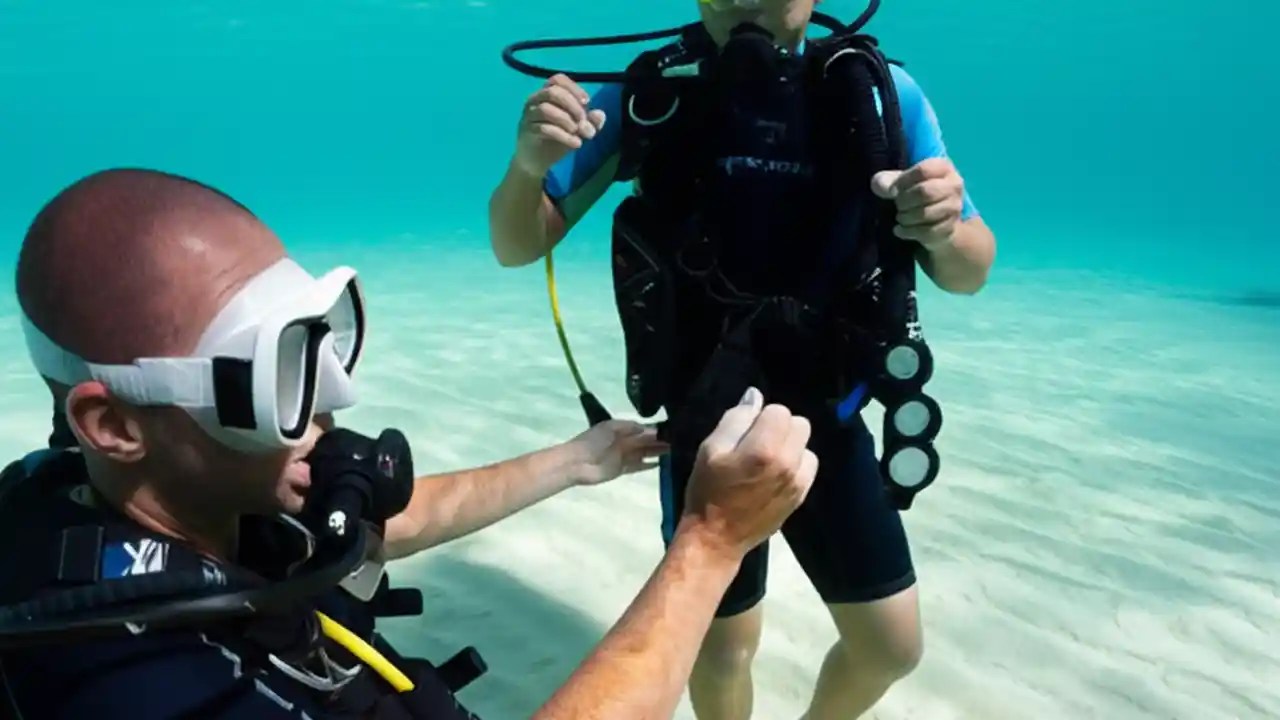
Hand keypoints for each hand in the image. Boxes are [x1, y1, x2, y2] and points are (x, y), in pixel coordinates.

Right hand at [514, 73, 606, 177]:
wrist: (536, 160)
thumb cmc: (557, 139)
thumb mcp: (578, 130)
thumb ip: (590, 122)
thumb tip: (600, 114)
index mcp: (547, 94)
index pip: (558, 79)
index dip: (574, 88)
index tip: (587, 102)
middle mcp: (535, 100)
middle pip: (552, 92)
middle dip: (572, 106)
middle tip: (582, 121)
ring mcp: (529, 115)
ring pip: (546, 109)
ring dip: (567, 120)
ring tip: (577, 133)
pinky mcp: (527, 131)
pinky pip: (544, 128)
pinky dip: (563, 135)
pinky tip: (575, 143)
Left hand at [566, 419, 668, 485]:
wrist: (577, 462)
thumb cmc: (592, 441)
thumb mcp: (610, 427)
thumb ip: (629, 426)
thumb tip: (647, 428)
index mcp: (621, 429)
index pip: (642, 428)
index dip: (655, 430)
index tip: (672, 429)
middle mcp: (624, 441)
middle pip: (645, 441)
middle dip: (660, 440)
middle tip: (679, 441)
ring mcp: (623, 456)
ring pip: (644, 453)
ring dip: (657, 452)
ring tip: (674, 451)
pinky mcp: (622, 470)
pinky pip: (638, 467)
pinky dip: (648, 466)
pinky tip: (660, 464)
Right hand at [682, 387, 817, 557]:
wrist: (717, 538)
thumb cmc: (708, 490)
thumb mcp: (710, 449)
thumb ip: (736, 419)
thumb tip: (755, 396)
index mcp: (763, 449)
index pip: (778, 410)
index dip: (760, 417)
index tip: (745, 432)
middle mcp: (788, 463)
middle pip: (799, 424)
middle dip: (779, 427)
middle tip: (756, 442)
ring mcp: (798, 481)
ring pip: (806, 444)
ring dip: (790, 445)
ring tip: (767, 459)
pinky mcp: (801, 495)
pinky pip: (808, 465)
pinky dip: (795, 463)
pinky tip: (775, 474)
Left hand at [871, 157, 965, 251]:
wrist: (936, 221)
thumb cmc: (915, 194)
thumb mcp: (899, 182)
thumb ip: (887, 180)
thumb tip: (882, 186)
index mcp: (943, 167)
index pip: (924, 170)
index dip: (903, 181)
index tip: (893, 190)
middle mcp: (954, 184)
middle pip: (926, 192)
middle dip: (904, 201)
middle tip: (898, 205)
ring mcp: (955, 207)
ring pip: (926, 213)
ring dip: (906, 217)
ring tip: (901, 217)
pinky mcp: (950, 227)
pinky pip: (927, 231)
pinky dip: (908, 232)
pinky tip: (900, 230)